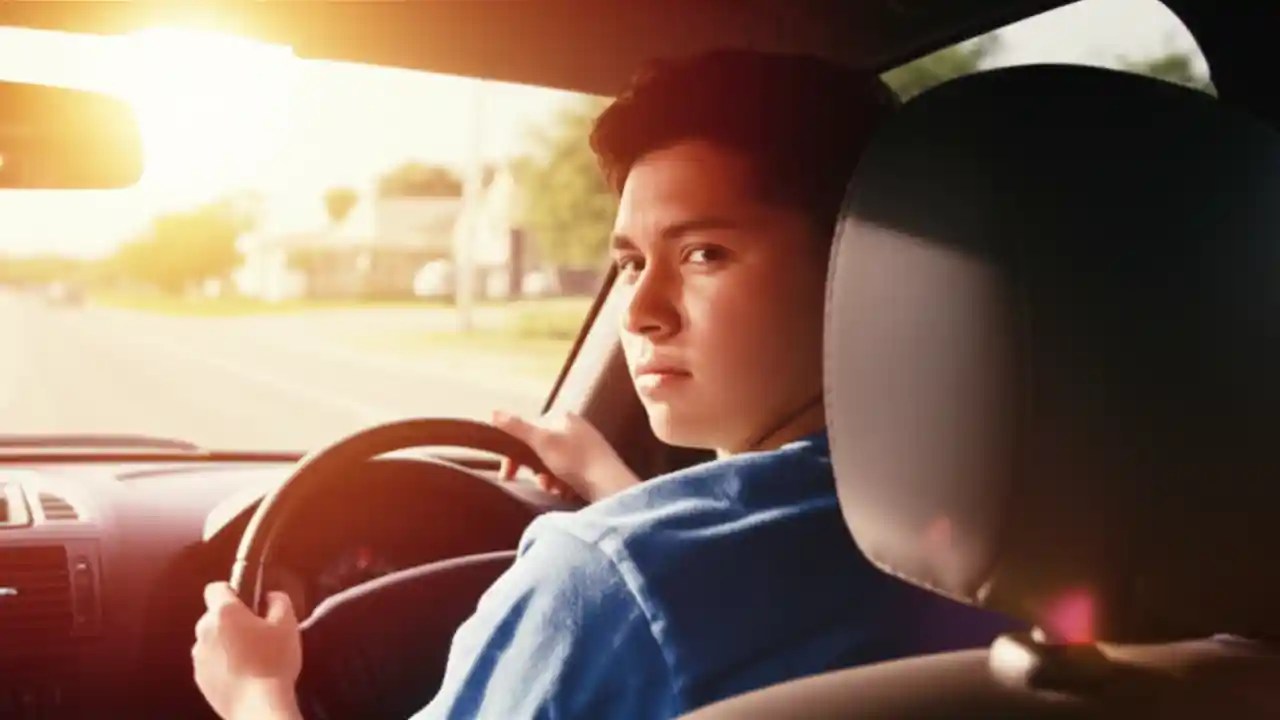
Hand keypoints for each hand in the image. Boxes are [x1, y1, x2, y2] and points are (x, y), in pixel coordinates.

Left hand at [193, 582, 303, 719]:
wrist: (258, 706)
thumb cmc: (274, 660)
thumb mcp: (288, 623)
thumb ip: (279, 600)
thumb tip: (270, 596)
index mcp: (224, 612)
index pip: (215, 587)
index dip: (232, 591)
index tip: (248, 603)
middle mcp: (204, 631)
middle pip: (213, 616)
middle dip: (230, 620)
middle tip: (256, 632)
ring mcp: (198, 657)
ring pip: (211, 640)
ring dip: (225, 643)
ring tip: (250, 658)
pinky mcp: (199, 679)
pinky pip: (210, 662)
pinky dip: (221, 664)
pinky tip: (242, 675)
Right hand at [493, 410, 640, 502]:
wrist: (610, 484)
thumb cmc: (575, 460)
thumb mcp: (542, 441)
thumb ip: (517, 427)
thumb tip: (493, 412)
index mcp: (562, 417)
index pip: (528, 431)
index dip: (516, 454)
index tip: (509, 475)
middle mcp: (574, 427)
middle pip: (541, 449)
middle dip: (535, 469)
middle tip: (540, 482)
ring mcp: (585, 445)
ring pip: (552, 463)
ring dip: (548, 478)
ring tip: (555, 488)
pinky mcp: (592, 464)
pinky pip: (567, 473)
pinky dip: (562, 483)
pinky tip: (566, 490)